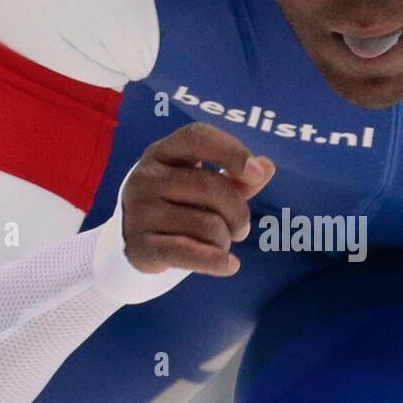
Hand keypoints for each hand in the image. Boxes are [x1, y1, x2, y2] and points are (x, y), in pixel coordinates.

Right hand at [121, 122, 274, 276]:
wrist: (137, 243)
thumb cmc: (179, 206)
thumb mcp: (206, 185)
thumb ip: (237, 177)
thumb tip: (266, 167)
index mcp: (162, 152)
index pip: (197, 136)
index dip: (231, 151)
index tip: (256, 174)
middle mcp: (145, 177)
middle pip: (212, 187)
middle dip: (239, 213)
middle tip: (241, 229)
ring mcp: (139, 211)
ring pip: (208, 226)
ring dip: (225, 241)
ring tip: (218, 244)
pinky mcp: (139, 246)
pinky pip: (192, 254)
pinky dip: (217, 262)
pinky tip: (230, 265)